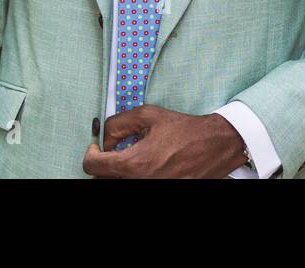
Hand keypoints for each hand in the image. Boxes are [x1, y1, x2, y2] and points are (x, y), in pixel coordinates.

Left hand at [81, 105, 247, 178]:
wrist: (213, 146)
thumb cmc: (182, 130)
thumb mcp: (147, 115)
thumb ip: (117, 124)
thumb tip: (106, 140)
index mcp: (134, 164)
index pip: (92, 166)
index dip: (91, 153)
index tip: (96, 146)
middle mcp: (140, 183)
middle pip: (102, 180)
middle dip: (103, 164)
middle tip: (114, 152)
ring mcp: (151, 189)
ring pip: (118, 183)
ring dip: (118, 172)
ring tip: (132, 158)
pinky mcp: (161, 191)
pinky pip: (136, 185)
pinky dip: (134, 176)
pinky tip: (145, 166)